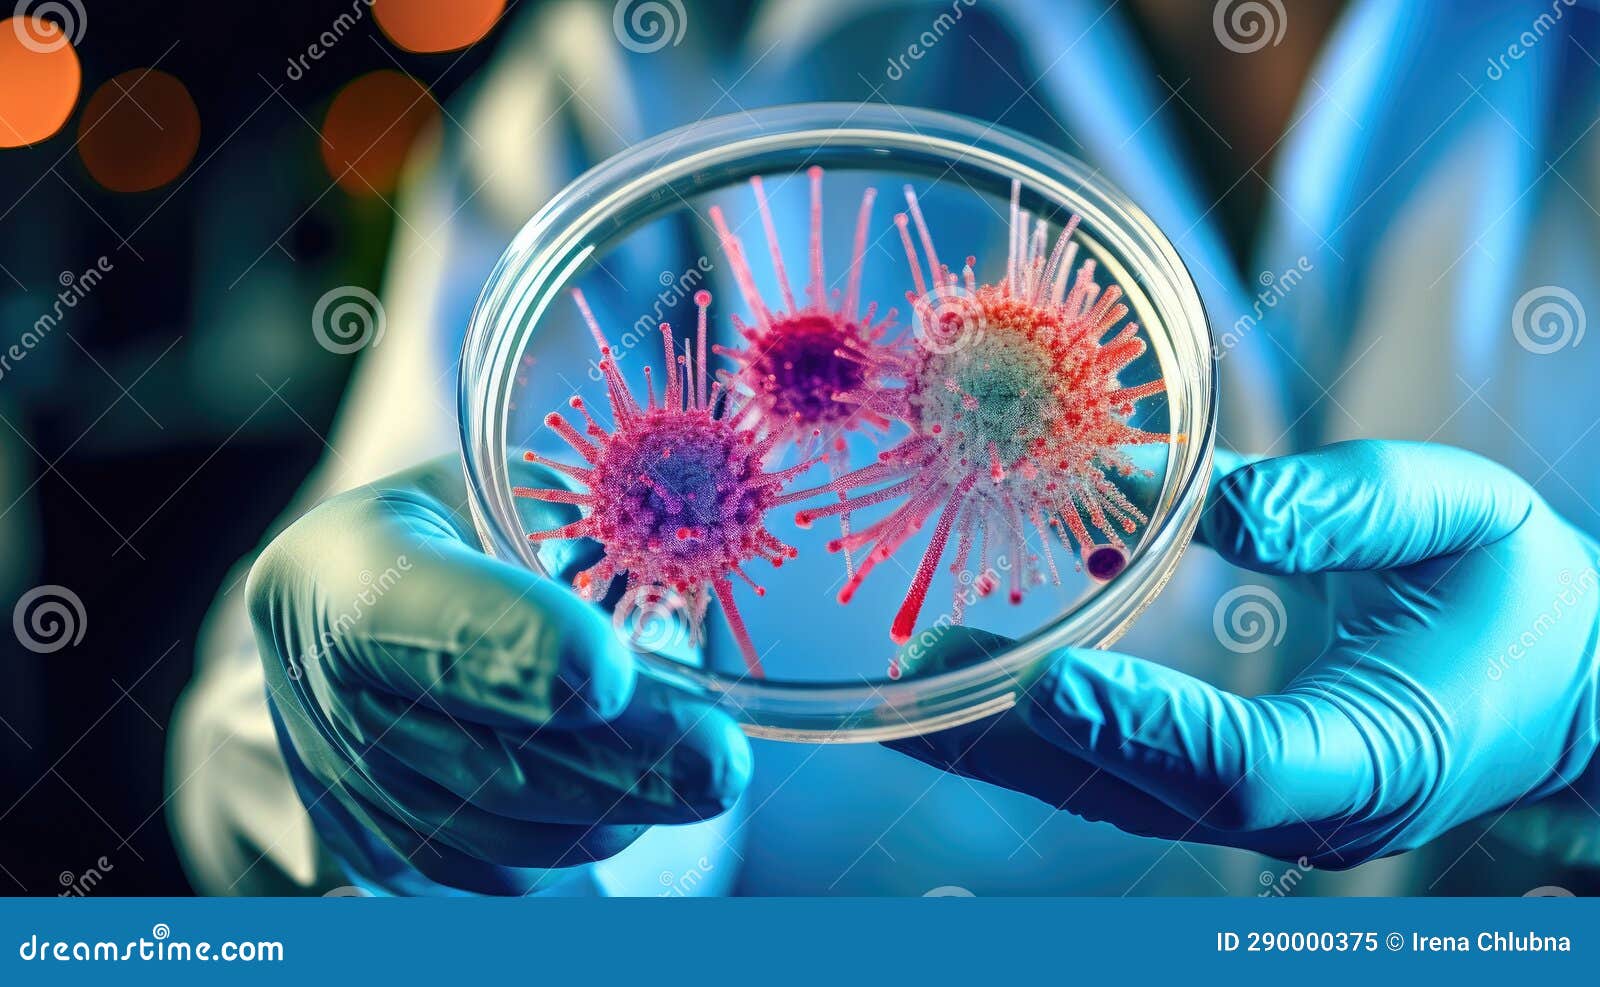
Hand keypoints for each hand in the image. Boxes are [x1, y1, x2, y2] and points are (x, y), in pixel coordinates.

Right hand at [247, 457, 750, 894]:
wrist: (381, 604)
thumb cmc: (476, 531)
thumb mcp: (519, 493)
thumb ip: (584, 533)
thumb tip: (681, 599)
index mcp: (343, 564)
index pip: (418, 615)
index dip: (513, 651)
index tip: (611, 676)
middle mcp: (315, 680)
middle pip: (476, 750)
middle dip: (617, 763)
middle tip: (720, 762)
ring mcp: (337, 777)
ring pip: (493, 831)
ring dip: (614, 810)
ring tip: (698, 770)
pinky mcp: (373, 847)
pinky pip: (493, 872)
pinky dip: (576, 842)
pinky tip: (630, 799)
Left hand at [888, 440, 1599, 867]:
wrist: (1569, 691)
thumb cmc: (1524, 596)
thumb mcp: (1465, 517)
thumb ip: (1345, 506)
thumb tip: (1204, 500)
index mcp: (1382, 754)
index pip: (1244, 767)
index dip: (1144, 728)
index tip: (1047, 675)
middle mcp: (1310, 809)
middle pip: (1144, 797)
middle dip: (1022, 743)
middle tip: (915, 680)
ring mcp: (1268, 814)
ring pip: (1115, 798)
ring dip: (1004, 747)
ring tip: (907, 686)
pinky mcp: (1237, 790)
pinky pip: (1123, 777)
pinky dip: (1040, 738)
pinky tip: (963, 694)